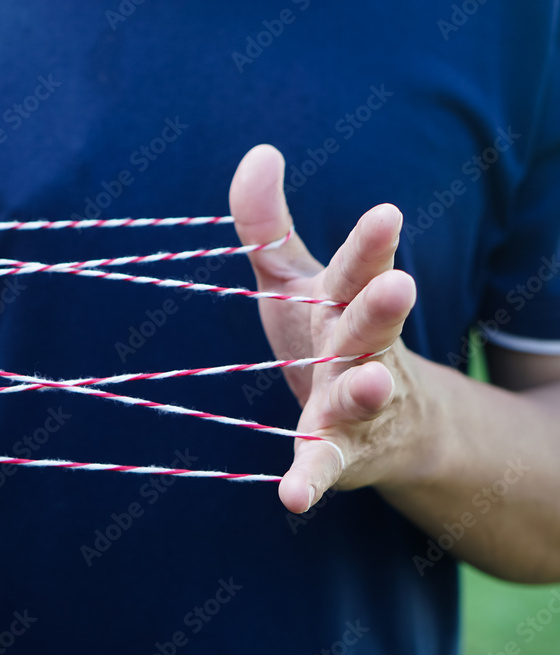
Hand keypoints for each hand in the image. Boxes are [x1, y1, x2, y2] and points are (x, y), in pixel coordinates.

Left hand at [230, 145, 420, 513]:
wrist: (382, 420)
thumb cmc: (326, 335)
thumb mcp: (296, 280)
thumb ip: (269, 226)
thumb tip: (259, 151)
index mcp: (346, 303)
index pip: (358, 270)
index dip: (371, 245)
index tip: (387, 214)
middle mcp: (359, 350)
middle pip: (369, 328)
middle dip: (382, 308)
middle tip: (400, 286)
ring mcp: (354, 405)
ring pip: (361, 396)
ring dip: (365, 389)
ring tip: (370, 381)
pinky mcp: (340, 452)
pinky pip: (325, 466)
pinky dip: (311, 479)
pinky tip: (292, 498)